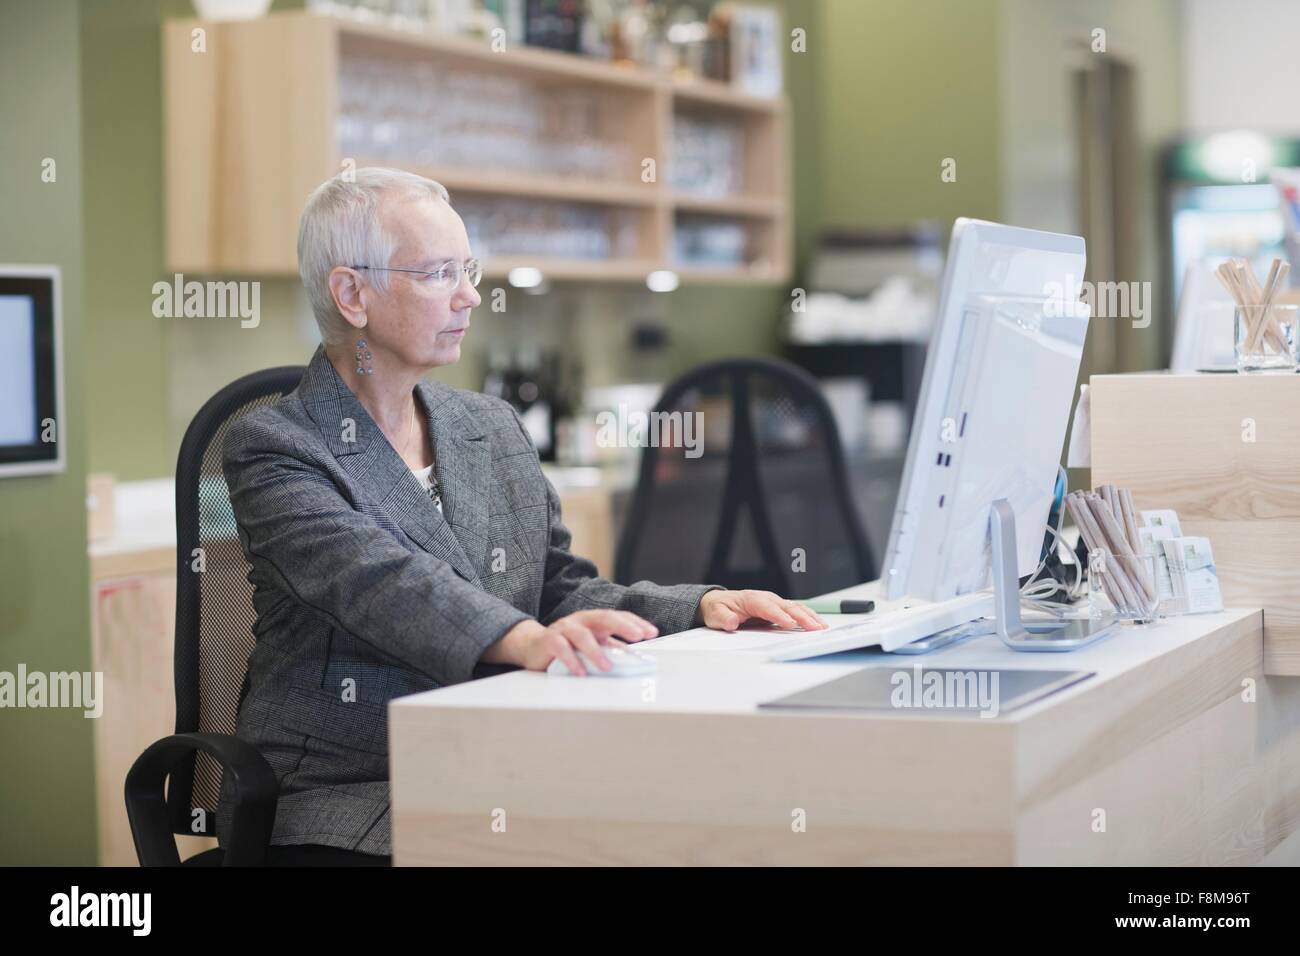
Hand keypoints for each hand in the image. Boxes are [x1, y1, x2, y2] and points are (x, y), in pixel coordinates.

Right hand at [489, 609, 658, 675]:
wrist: (530, 646)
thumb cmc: (566, 647)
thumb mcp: (591, 646)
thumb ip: (609, 649)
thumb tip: (636, 659)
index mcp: (594, 621)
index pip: (618, 616)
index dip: (635, 622)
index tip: (651, 632)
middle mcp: (580, 620)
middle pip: (604, 617)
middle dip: (623, 625)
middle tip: (638, 636)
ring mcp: (564, 628)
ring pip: (582, 635)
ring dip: (596, 651)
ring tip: (607, 667)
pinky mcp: (549, 640)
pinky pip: (561, 648)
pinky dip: (571, 660)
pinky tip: (580, 672)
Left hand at [698, 589, 826, 631]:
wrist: (719, 603)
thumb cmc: (719, 609)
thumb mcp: (715, 614)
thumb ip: (724, 619)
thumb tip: (732, 622)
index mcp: (752, 599)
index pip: (768, 608)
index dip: (780, 616)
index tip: (790, 624)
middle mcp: (766, 599)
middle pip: (787, 607)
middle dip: (802, 617)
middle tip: (815, 628)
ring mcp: (774, 603)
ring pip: (795, 607)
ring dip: (809, 616)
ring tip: (822, 627)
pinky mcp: (779, 609)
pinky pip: (796, 611)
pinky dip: (808, 617)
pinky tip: (818, 624)